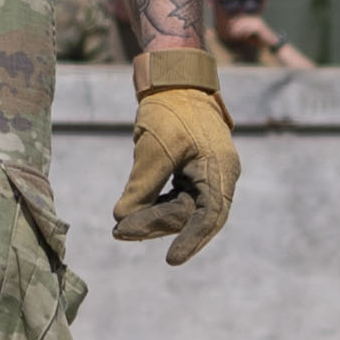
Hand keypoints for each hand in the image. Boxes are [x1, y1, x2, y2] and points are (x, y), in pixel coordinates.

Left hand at [115, 67, 239, 265]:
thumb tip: (122, 221)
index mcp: (219, 169)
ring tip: (122, 226)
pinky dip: (156, 205)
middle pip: (190, 215)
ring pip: (182, 209)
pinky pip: (177, 198)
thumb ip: (141, 187)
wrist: (174, 78)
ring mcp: (207, 174)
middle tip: (120, 232)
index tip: (171, 261)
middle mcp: (219, 175)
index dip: (192, 241)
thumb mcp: (153, 149)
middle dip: (156, 225)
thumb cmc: (169, 109)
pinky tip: (134, 211)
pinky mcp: (192, 172)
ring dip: (153, 218)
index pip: (210, 216)